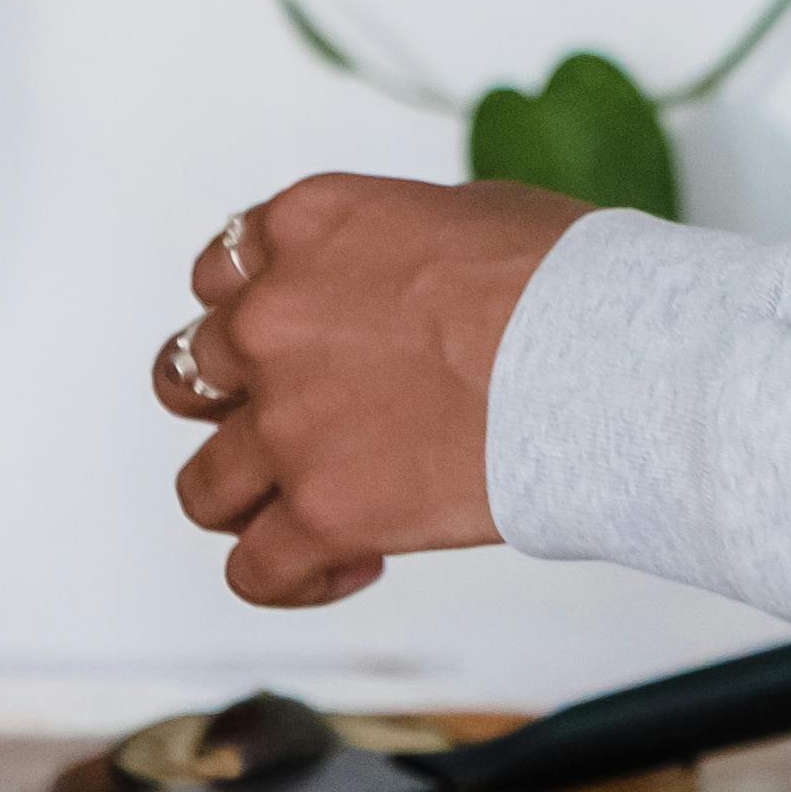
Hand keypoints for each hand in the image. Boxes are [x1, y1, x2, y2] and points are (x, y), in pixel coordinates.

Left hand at [152, 172, 590, 607]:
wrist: (602, 356)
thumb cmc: (565, 276)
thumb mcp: (458, 213)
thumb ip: (387, 250)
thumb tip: (401, 282)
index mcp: (306, 228)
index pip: (220, 271)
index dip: (250, 311)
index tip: (291, 342)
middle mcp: (272, 320)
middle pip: (188, 377)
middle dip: (233, 405)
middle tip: (295, 425)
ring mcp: (287, 422)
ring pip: (202, 488)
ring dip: (251, 501)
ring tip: (314, 508)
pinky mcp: (319, 513)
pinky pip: (254, 572)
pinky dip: (293, 577)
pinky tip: (353, 563)